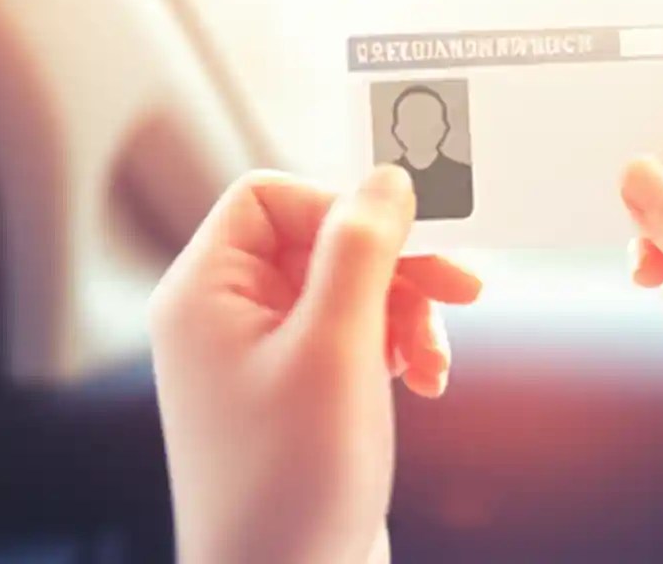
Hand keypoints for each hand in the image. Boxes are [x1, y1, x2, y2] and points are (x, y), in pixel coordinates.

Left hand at [149, 166, 480, 563]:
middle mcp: (223, 318)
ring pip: (345, 289)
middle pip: (318, 240)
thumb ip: (361, 250)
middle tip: (460, 291)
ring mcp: (259, 357)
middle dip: (393, 267)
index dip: (344, 207)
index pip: (271, 197)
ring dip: (403, 312)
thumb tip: (386, 178)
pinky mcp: (297, 392)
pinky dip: (394, 347)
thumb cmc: (292, 483)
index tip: (412, 240)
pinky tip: (423, 381)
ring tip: (432, 361)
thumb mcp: (337, 348)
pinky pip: (351, 336)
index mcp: (203, 293)